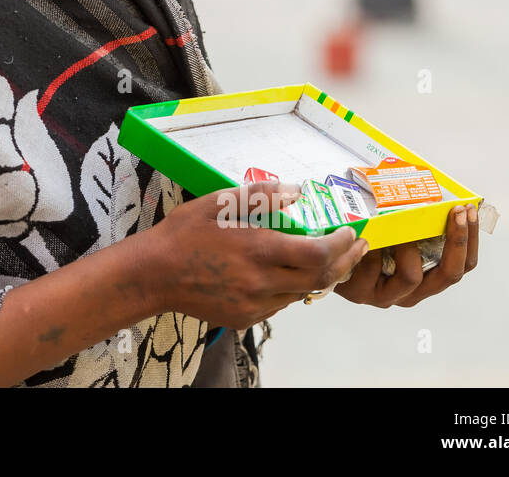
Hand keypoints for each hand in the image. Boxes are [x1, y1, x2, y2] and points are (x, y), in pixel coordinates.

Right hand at [141, 180, 368, 329]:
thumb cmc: (183, 233)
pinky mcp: (246, 318)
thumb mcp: (218, 202)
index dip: (343, 244)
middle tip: (356, 246)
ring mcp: (255, 305)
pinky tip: (286, 272)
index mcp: (258, 250)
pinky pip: (280, 304)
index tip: (351, 232)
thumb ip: (260, 195)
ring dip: (319, 276)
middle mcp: (262, 282)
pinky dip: (291, 287)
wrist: (153, 274)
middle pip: (321, 279)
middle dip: (345, 261)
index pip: (319, 254)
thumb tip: (295, 190)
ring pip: (302, 293)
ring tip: (325, 256)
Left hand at [335, 204, 479, 307]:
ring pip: (412, 275)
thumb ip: (412, 220)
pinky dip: (373, 248)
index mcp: (426, 279)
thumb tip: (429, 183)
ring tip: (396, 224)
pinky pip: (374, 269)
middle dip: (456, 241)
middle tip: (454, 212)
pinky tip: (365, 233)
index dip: (469, 239)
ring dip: (407, 246)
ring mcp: (386, 296)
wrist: (322, 261)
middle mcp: (411, 293)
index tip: (466, 209)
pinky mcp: (360, 293)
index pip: (463, 265)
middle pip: (449, 275)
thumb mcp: (393, 232)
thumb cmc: (363, 238)